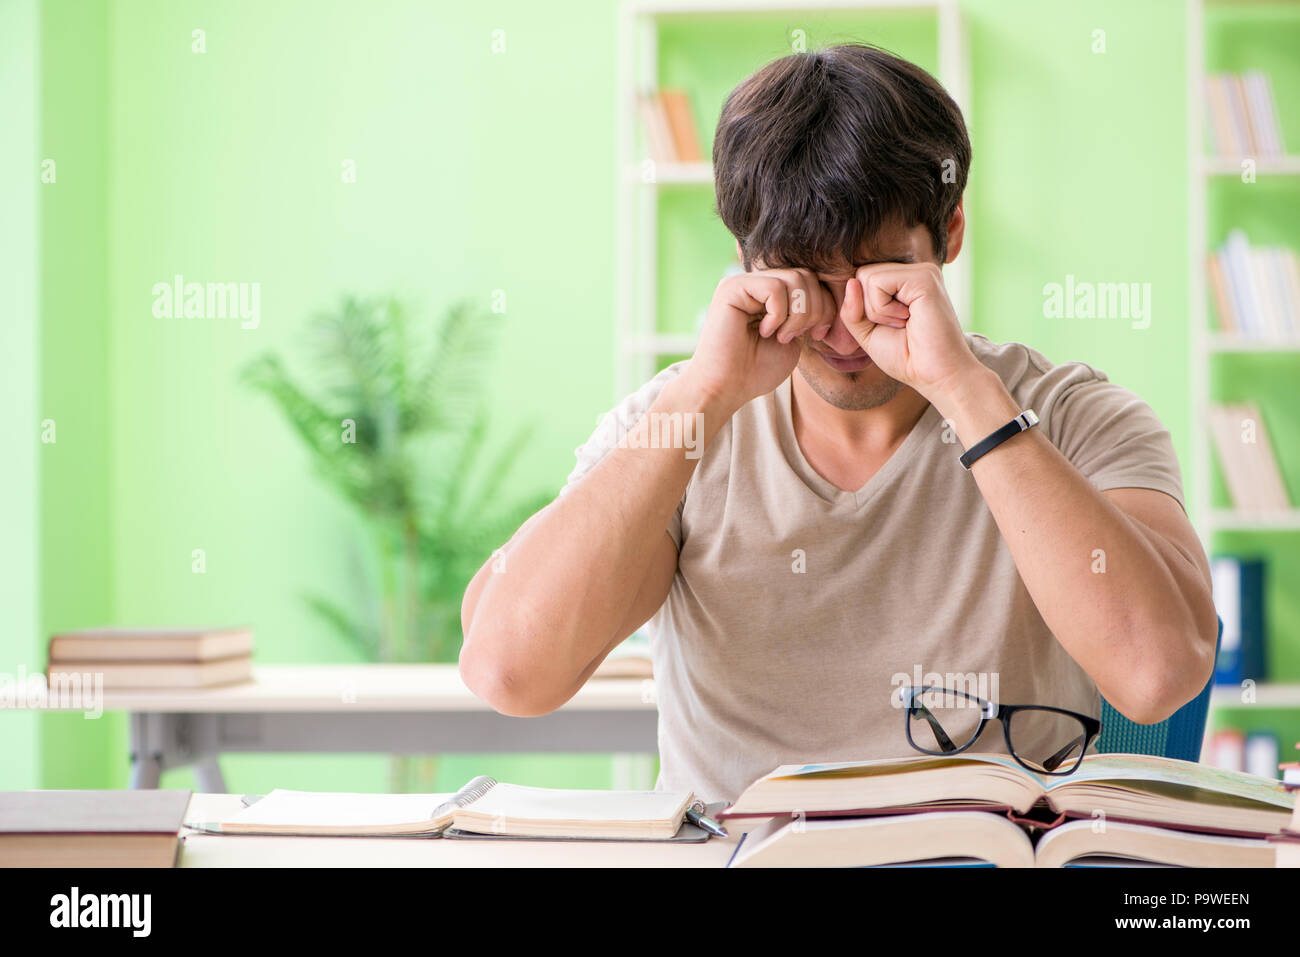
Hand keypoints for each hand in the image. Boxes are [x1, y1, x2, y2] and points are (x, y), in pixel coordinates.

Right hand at [683, 268, 837, 414]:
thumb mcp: (795, 338)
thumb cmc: (757, 370)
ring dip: (798, 314)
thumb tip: (826, 290)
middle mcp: (757, 282)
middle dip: (814, 310)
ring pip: (794, 279)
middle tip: (795, 337)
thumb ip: (808, 312)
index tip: (817, 335)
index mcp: (771, 294)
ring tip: (781, 336)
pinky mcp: (732, 288)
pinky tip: (764, 331)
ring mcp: (744, 282)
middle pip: (806, 275)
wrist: (726, 388)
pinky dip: (778, 314)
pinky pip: (775, 288)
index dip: (825, 306)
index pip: (812, 280)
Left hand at [840, 262, 982, 401]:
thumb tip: (851, 281)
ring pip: (867, 277)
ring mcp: (921, 272)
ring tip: (905, 323)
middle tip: (899, 326)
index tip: (893, 328)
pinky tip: (908, 318)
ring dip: (877, 311)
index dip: (864, 310)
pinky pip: (877, 283)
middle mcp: (914, 272)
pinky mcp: (923, 277)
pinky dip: (883, 309)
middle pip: (862, 276)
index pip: (862, 280)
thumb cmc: (906, 358)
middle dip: (869, 309)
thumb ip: (853, 309)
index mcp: (905, 282)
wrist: (936, 376)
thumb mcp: (868, 333)